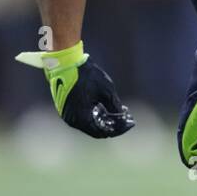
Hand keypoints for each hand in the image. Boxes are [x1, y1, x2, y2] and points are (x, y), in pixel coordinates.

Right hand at [16, 41, 134, 138]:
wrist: (66, 62)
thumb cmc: (86, 75)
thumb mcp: (106, 91)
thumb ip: (115, 107)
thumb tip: (123, 118)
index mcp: (81, 119)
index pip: (103, 132)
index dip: (119, 129)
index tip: (130, 123)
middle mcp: (72, 120)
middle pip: (96, 130)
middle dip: (113, 125)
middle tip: (126, 118)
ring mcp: (67, 115)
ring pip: (90, 124)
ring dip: (104, 120)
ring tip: (119, 112)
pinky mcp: (66, 108)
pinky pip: (83, 117)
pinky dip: (95, 115)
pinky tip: (106, 108)